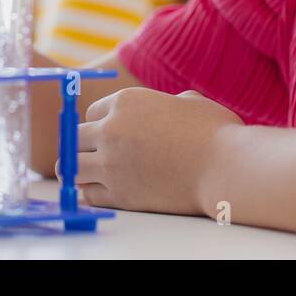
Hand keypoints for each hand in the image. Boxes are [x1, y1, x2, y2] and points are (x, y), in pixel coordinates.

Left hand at [70, 87, 242, 214]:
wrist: (225, 168)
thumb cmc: (215, 132)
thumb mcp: (190, 101)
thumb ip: (168, 102)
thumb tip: (169, 105)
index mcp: (126, 102)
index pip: (92, 113)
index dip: (101, 123)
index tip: (109, 134)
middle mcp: (111, 130)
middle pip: (75, 138)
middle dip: (84, 146)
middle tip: (96, 154)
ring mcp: (112, 164)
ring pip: (71, 166)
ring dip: (78, 169)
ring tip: (89, 174)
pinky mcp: (120, 194)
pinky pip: (88, 194)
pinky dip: (91, 192)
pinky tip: (103, 190)